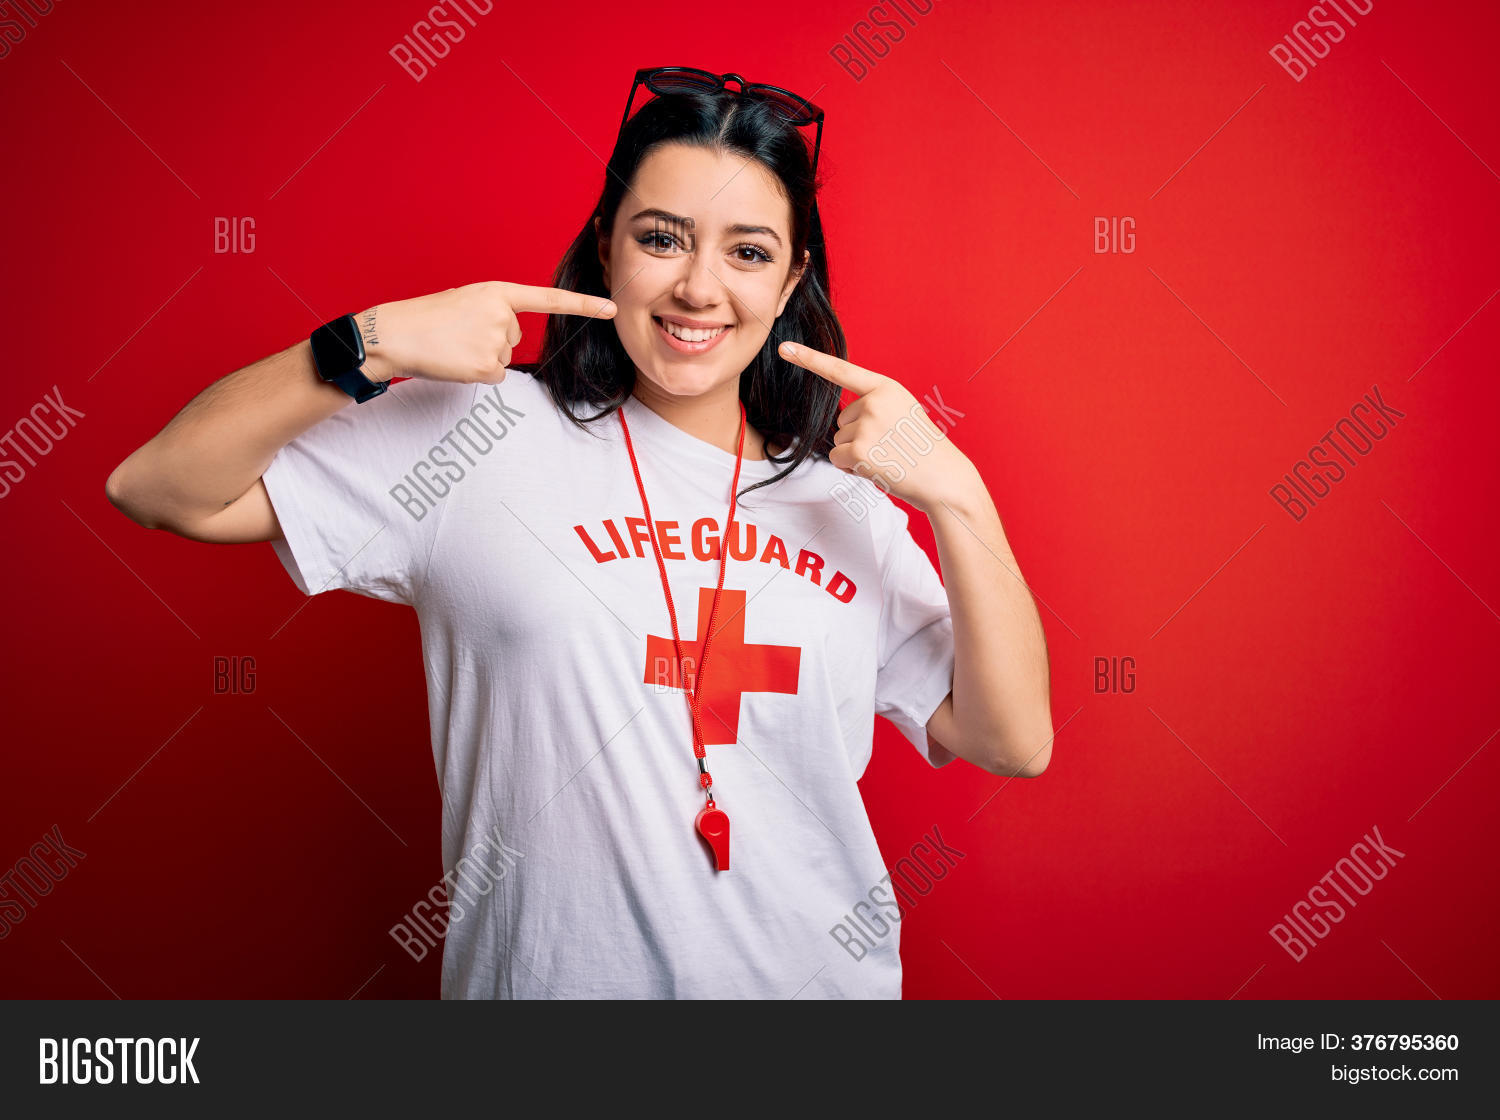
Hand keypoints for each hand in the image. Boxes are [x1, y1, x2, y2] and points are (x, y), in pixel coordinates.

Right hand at [359, 281, 615, 384]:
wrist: (395, 333)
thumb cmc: (427, 319)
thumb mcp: (466, 302)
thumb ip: (494, 313)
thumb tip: (506, 342)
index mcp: (497, 292)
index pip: (547, 299)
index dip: (582, 305)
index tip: (611, 308)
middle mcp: (501, 314)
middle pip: (513, 338)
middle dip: (488, 341)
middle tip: (456, 333)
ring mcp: (494, 341)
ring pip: (502, 358)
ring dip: (479, 358)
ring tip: (452, 345)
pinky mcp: (485, 366)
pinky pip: (494, 376)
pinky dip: (476, 375)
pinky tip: (455, 362)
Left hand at [778, 340, 974, 513]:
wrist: (944, 478)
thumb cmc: (922, 449)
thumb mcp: (903, 412)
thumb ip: (875, 406)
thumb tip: (843, 421)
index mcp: (886, 388)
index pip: (841, 371)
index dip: (809, 359)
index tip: (784, 348)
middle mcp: (873, 402)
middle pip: (841, 419)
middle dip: (858, 437)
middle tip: (890, 447)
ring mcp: (865, 425)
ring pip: (839, 440)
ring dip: (856, 454)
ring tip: (888, 457)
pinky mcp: (858, 450)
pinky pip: (838, 458)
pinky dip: (852, 468)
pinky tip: (878, 468)